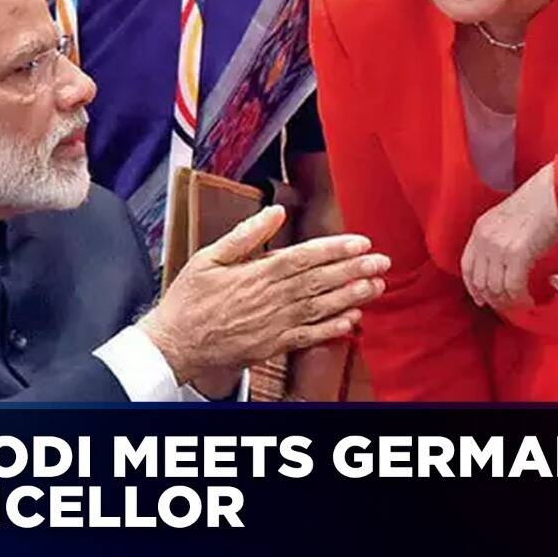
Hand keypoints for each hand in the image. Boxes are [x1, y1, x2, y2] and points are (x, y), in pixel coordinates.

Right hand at [137, 205, 389, 384]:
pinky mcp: (274, 345)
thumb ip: (246, 235)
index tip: (361, 242)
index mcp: (256, 273)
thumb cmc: (190, 299)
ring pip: (320, 307)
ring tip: (376, 286)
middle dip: (353, 270)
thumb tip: (275, 211)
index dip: (335, 250)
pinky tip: (353, 320)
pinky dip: (332, 329)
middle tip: (382, 262)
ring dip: (351, 297)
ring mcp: (275, 323)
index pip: (304, 257)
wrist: (174, 343)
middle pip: (320, 281)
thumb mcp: (209, 256)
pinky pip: (309, 336)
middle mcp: (271, 298)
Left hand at [460, 163, 557, 311]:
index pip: (467, 266)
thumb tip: (502, 269)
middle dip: (493, 298)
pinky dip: (521, 299)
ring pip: (495, 288)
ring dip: (508, 301)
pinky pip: (513, 287)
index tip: (481, 299)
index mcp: (480, 228)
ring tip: (521, 302)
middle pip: (480, 281)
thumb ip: (498, 240)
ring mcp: (499, 247)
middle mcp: (485, 238)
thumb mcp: (507, 220)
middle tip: (507, 304)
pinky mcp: (517, 254)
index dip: (472, 287)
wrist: (555, 191)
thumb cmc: (539, 204)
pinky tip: (529, 300)